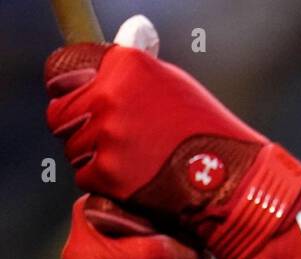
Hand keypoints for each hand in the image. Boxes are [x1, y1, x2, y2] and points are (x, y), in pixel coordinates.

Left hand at [44, 26, 300, 258]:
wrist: (233, 181)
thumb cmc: (211, 133)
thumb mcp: (175, 84)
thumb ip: (135, 66)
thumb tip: (131, 30)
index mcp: (125, 65)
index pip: (62, 70)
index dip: (68, 87)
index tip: (77, 97)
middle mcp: (110, 96)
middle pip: (60, 113)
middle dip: (79, 125)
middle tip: (112, 137)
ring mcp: (107, 136)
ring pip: (74, 147)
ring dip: (95, 155)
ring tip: (135, 159)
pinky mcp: (109, 173)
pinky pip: (87, 176)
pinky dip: (106, 180)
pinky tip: (137, 177)